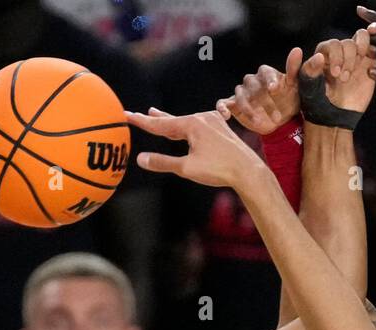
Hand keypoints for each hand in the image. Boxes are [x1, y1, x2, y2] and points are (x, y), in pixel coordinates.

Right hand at [128, 108, 266, 189]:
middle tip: (143, 113)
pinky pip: (199, 125)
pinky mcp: (222, 129)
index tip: (127, 115)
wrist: (248, 171)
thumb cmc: (219, 170)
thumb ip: (163, 163)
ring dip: (172, 121)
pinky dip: (188, 126)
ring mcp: (213, 122)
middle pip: (173, 120)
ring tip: (159, 115)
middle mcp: (202, 118)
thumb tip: (140, 159)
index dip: (142, 122)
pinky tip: (190, 127)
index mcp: (191, 124)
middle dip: (157, 118)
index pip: (160, 124)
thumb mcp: (187, 168)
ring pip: (187, 122)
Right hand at [216, 48, 302, 135]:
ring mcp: (242, 93)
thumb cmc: (289, 101)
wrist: (281, 122)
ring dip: (248, 109)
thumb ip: (294, 69)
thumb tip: (297, 50)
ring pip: (240, 96)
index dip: (269, 80)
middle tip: (278, 118)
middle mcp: (252, 81)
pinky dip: (222, 108)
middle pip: (253, 87)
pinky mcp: (233, 104)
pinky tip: (226, 115)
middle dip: (265, 102)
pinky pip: (223, 103)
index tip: (275, 89)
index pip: (265, 72)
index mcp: (266, 73)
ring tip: (259, 122)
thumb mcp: (295, 86)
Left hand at [310, 28, 375, 114]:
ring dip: (362, 49)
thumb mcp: (309, 88)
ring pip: (362, 38)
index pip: (333, 44)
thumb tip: (319, 56)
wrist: (335, 118)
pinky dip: (375, 43)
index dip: (336, 56)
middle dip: (348, 60)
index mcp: (324, 54)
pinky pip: (374, 48)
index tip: (335, 74)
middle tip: (344, 79)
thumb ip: (311, 71)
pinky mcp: (369, 65)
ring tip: (357, 68)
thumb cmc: (319, 102)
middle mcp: (340, 53)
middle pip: (348, 42)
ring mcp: (355, 57)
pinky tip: (373, 51)